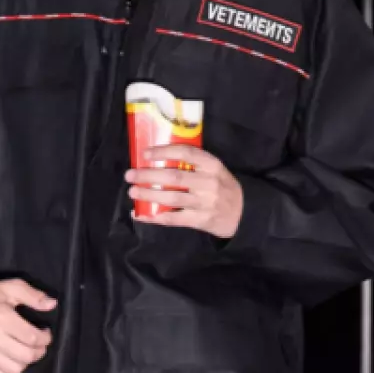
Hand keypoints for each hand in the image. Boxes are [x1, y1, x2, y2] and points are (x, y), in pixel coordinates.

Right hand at [0, 279, 55, 372]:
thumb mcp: (10, 288)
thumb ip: (32, 295)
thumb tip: (52, 304)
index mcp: (1, 317)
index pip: (32, 337)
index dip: (45, 338)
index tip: (45, 334)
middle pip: (25, 356)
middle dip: (38, 352)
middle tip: (38, 345)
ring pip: (15, 370)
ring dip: (24, 363)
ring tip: (24, 351)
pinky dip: (9, 371)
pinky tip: (9, 358)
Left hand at [125, 145, 243, 238]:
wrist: (244, 213)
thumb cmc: (222, 186)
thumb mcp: (215, 169)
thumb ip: (193, 163)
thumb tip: (158, 157)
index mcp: (212, 165)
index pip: (186, 153)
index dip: (164, 151)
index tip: (145, 153)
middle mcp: (208, 183)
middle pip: (174, 177)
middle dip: (148, 175)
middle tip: (130, 174)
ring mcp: (205, 203)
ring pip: (172, 198)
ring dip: (148, 195)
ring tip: (132, 191)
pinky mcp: (200, 220)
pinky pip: (173, 219)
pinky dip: (155, 217)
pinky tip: (141, 214)